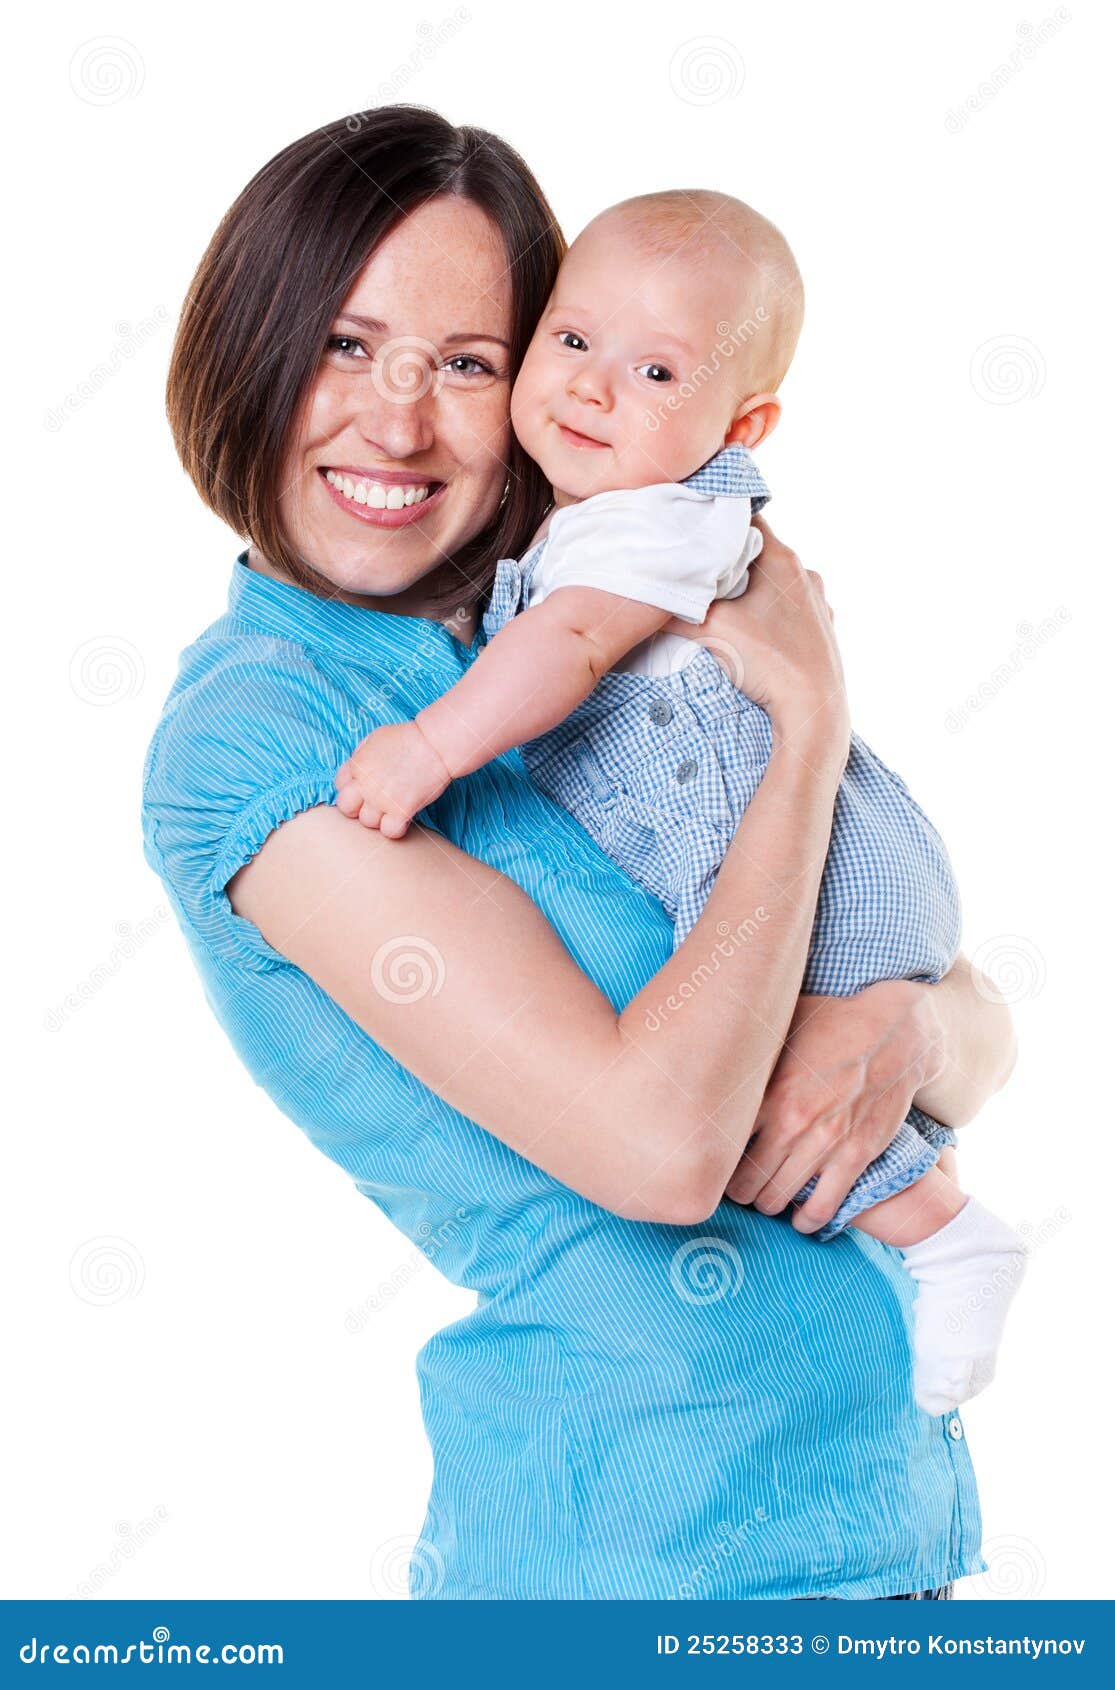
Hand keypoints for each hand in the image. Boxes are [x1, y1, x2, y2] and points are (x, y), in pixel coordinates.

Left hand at [334, 721, 450, 839]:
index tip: (364, 788)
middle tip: (373, 803)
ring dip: (379, 818)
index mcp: (357, 765)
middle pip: (346, 809)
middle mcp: (365, 785)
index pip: (339, 785)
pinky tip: (403, 818)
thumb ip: (361, 754)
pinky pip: (389, 832)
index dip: (352, 788)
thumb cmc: (409, 737)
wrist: (435, 744)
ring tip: (391, 809)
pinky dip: (396, 829)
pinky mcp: (401, 810)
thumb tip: (357, 766)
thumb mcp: (376, 737)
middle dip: (357, 807)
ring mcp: (382, 800)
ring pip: (367, 823)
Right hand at [662, 515, 848, 749]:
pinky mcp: (822, 632)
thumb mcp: (710, 629)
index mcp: (784, 560)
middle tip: (695, 565)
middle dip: (727, 557)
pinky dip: (768, 611)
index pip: (745, 517)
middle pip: (758, 550)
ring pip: (774, 581)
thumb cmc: (768, 663)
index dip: (715, 518)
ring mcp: (818, 605)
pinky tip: (750, 631)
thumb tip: (643, 594)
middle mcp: (806, 575)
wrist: (812, 712)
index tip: (690, 525)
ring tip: (719, 601)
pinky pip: (788, 609)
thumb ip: (675, 607)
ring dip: (749, 587)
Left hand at [723, 981, 946, 1232]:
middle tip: (733, 1186)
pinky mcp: (856, 1156)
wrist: (898, 1033)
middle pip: (745, 1180)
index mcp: (770, 1090)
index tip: (708, 1158)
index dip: (710, 1157)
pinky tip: (798, 1221)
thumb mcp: (783, 1026)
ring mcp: (826, 1143)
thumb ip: (750, 1048)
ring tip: (761, 1199)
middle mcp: (794, 1123)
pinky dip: (807, 1220)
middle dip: (735, 1189)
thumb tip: (711, 1045)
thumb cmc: (835, 1022)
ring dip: (765, 1204)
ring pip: (777, 1198)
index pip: (722, 1143)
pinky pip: (824, 1206)